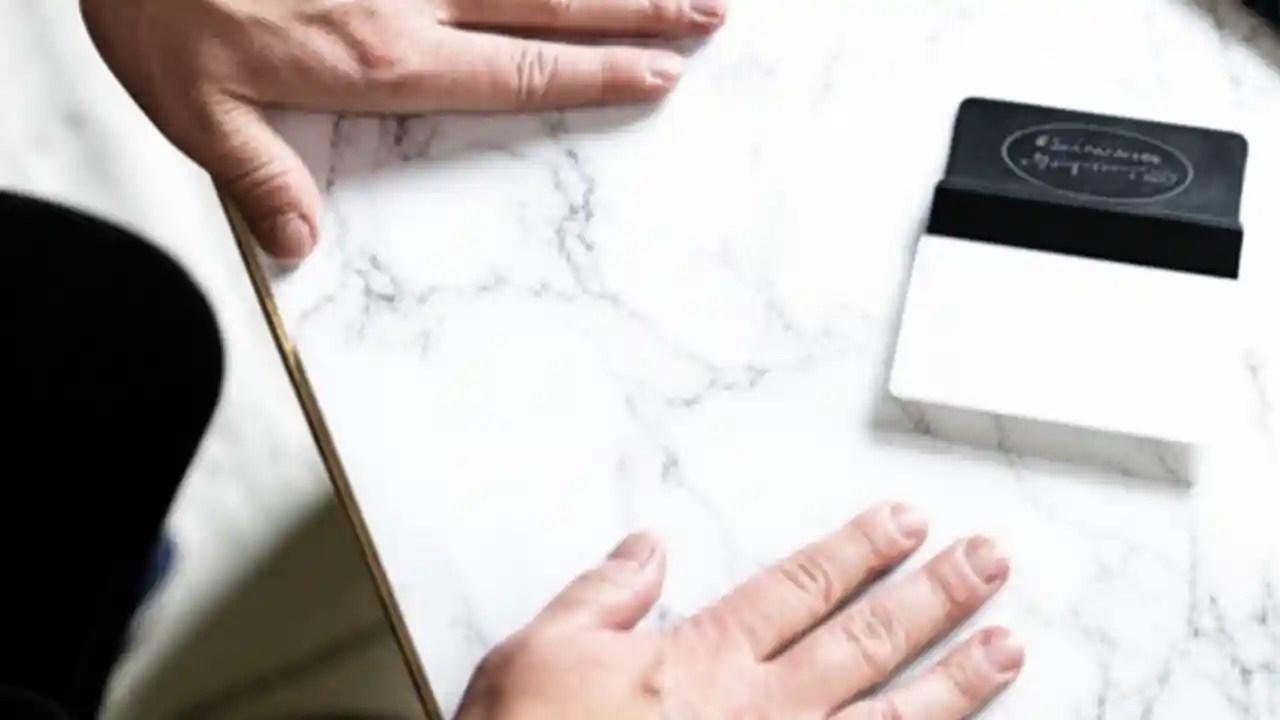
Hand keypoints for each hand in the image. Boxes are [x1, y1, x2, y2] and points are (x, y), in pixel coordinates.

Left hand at [80, 0, 723, 259]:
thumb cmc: (160, 5)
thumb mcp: (196, 107)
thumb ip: (258, 178)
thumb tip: (301, 248)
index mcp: (380, 59)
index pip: (515, 70)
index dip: (595, 74)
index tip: (661, 74)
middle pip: (549, 2)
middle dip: (638, 9)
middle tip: (711, 11)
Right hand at [457, 504, 1022, 719]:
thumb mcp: (539, 651)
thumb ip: (602, 594)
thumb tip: (647, 548)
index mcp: (702, 662)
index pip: (801, 588)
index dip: (860, 550)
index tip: (907, 524)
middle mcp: (758, 713)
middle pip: (865, 642)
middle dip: (934, 597)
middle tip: (988, 562)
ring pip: (888, 719)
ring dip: (954, 681)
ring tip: (1008, 646)